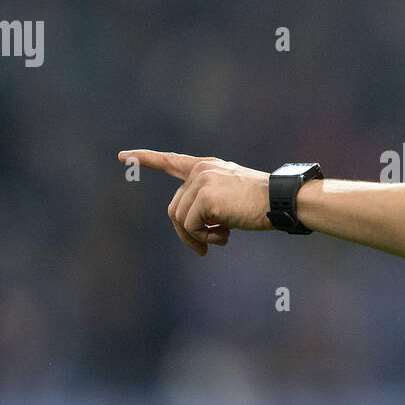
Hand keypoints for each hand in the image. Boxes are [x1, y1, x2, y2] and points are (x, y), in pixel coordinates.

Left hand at [118, 149, 272, 255]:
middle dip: (187, 233)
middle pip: (174, 208)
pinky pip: (191, 226)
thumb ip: (208, 200)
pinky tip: (225, 235)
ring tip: (221, 239)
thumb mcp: (232, 194)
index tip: (123, 156)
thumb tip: (190, 227)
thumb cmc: (262, 203)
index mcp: (207, 166)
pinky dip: (205, 238)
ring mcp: (202, 182)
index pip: (171, 160)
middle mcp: (201, 170)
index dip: (145, 158)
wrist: (281, 200)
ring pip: (180, 220)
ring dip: (198, 237)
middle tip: (204, 248)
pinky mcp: (205, 198)